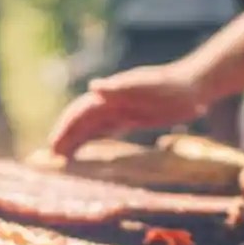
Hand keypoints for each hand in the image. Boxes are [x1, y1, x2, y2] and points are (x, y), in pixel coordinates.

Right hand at [48, 62, 208, 156]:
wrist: (192, 85)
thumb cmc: (171, 86)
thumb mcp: (147, 84)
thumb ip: (120, 87)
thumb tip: (93, 86)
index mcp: (111, 95)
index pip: (81, 112)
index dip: (65, 128)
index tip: (53, 146)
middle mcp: (111, 103)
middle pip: (81, 121)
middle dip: (64, 137)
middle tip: (50, 159)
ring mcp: (119, 111)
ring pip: (89, 128)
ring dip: (74, 141)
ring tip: (61, 159)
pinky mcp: (129, 119)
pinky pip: (104, 132)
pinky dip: (90, 142)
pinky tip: (84, 153)